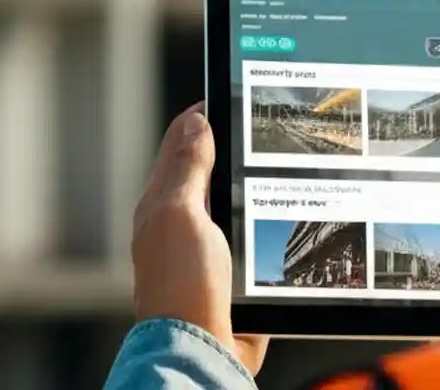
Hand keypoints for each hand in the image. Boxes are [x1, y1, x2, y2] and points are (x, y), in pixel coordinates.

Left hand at [131, 102, 269, 374]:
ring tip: (269, 152)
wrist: (202, 349)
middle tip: (257, 115)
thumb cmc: (183, 285)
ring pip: (229, 197)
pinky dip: (258, 212)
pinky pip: (246, 229)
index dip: (205, 113)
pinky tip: (277, 207)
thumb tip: (196, 119)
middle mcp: (181, 221)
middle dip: (228, 139)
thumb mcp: (181, 214)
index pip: (181, 141)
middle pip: (206, 166)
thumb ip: (188, 168)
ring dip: (244, 177)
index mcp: (162, 202)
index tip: (232, 90)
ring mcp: (205, 246)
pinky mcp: (230, 269)